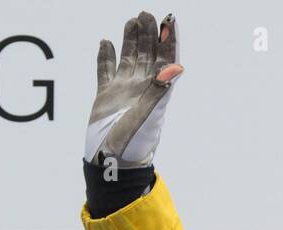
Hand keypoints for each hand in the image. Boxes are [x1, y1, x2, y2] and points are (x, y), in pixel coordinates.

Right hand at [84, 11, 182, 168]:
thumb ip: (159, 90)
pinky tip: (106, 42)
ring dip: (131, 40)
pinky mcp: (106, 96)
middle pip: (148, 54)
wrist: (112, 162)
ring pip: (129, 58)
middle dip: (149, 34)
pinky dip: (106, 56)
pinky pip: (106, 71)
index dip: (168, 39)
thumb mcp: (148, 114)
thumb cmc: (133, 143)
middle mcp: (141, 88)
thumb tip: (176, 67)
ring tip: (131, 21)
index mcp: (155, 91)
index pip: (165, 59)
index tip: (169, 18)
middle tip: (146, 13)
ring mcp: (123, 91)